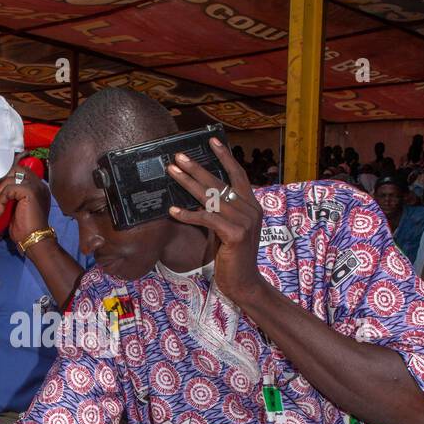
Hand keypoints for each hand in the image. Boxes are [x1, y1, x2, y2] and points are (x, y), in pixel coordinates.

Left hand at [0, 157, 50, 248]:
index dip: (5, 181)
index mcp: (37, 188)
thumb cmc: (25, 230)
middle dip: (0, 184)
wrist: (33, 240)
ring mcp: (36, 186)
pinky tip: (0, 213)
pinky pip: (9, 189)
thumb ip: (11, 197)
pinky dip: (1, 200)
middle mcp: (39, 185)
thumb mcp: (15, 208)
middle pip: (15, 170)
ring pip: (10, 179)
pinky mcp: (30, 191)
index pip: (19, 173)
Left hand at [167, 138, 265, 308]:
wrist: (244, 283)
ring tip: (172, 172)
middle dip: (196, 168)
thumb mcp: (227, 229)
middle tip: (178, 157)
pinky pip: (207, 219)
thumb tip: (198, 195)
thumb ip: (219, 212)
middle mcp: (251, 209)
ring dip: (188, 184)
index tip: (211, 141)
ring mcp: (245, 221)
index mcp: (251, 205)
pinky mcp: (235, 234)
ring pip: (211, 198)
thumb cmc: (233, 257)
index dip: (225, 156)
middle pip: (219, 183)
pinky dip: (188, 214)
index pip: (238, 174)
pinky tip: (173, 210)